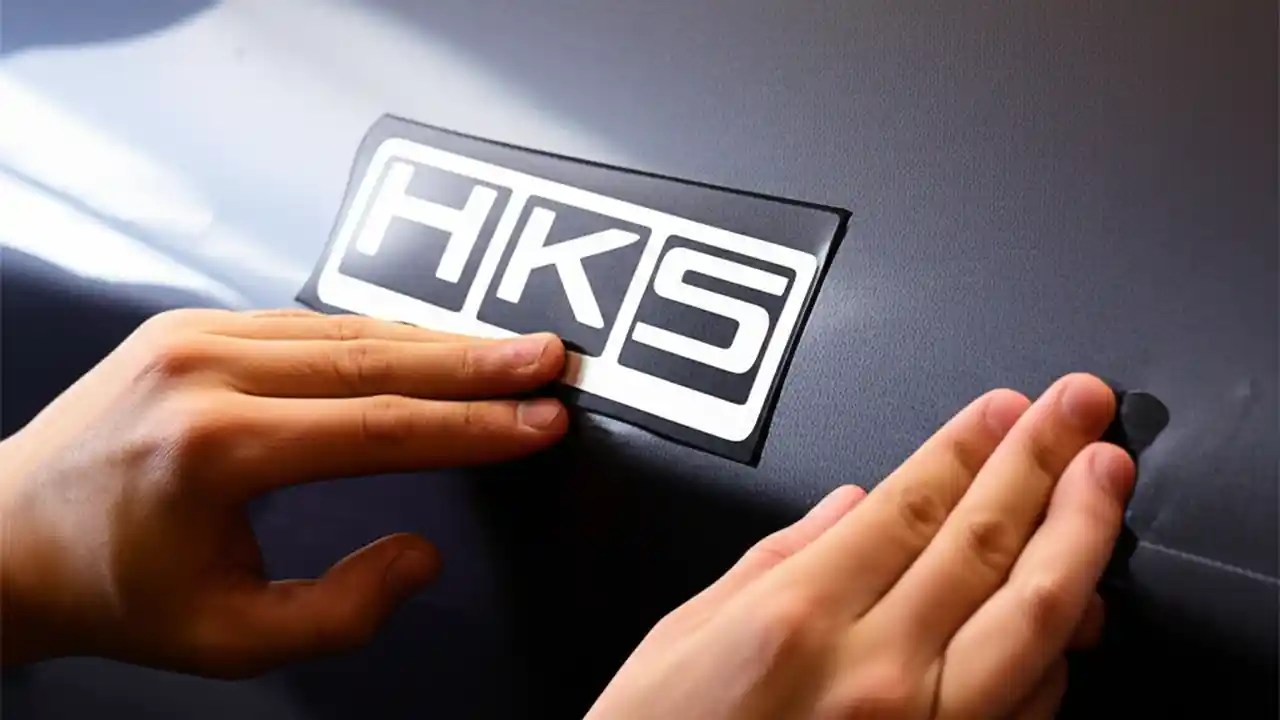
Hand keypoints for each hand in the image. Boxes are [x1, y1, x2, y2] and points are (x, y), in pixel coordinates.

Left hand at [0, 308, 567, 676]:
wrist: (8, 537)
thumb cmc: (114, 590)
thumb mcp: (229, 640)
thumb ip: (340, 611)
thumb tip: (420, 553)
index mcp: (212, 448)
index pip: (377, 428)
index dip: (472, 427)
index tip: (538, 422)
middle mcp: (202, 372)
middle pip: (374, 358)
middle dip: (476, 362)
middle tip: (550, 361)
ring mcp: (195, 336)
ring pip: (348, 329)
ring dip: (438, 340)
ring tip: (509, 349)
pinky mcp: (195, 326)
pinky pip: (311, 322)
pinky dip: (383, 334)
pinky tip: (432, 343)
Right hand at [588, 373, 1130, 718]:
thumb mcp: (685, 633)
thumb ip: (776, 560)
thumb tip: (849, 508)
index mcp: (796, 620)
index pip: (912, 506)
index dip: (970, 447)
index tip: (1008, 409)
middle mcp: (871, 676)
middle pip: (984, 546)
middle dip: (1044, 463)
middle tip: (1083, 410)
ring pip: (1030, 623)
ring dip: (1078, 543)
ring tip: (1102, 485)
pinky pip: (1026, 707)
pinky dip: (1054, 647)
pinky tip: (1071, 604)